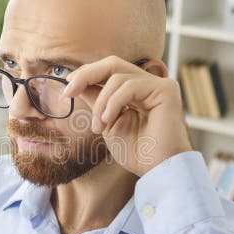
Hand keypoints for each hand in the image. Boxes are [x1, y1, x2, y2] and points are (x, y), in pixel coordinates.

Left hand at [61, 55, 191, 176]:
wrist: (158, 170)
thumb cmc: (138, 152)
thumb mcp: (107, 122)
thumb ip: (97, 100)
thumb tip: (77, 82)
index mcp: (137, 90)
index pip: (109, 71)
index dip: (86, 74)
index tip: (67, 88)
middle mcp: (149, 84)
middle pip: (113, 63)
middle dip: (87, 75)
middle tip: (69, 91)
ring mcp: (159, 85)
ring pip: (118, 77)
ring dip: (101, 102)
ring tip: (99, 126)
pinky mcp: (166, 89)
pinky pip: (130, 86)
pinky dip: (114, 103)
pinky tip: (108, 120)